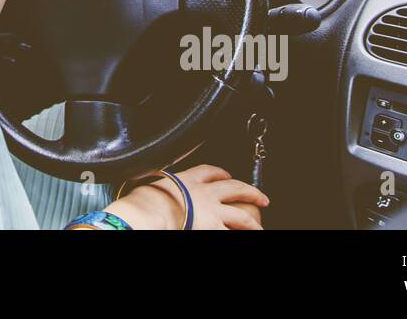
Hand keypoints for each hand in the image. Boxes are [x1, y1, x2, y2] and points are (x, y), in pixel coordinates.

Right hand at [102, 164, 268, 229]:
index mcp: (187, 180)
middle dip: (250, 192)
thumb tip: (151, 193)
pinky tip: (246, 236)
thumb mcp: (151, 186)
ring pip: (241, 216)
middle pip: (234, 188)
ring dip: (253, 222)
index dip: (220, 173)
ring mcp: (213, 213)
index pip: (209, 171)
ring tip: (259, 227)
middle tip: (261, 197)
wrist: (149, 215)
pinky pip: (232, 232)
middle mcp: (205, 195)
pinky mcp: (215, 230)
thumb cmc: (145, 203)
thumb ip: (159, 189)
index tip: (226, 175)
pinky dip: (240, 234)